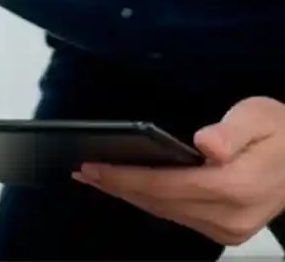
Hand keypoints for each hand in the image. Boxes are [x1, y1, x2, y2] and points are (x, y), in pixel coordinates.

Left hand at [74, 96, 284, 244]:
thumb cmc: (281, 132)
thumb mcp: (260, 117)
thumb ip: (231, 131)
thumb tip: (206, 145)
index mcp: (236, 186)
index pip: (166, 185)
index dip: (125, 176)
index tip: (92, 166)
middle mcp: (230, 215)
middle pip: (160, 202)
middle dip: (118, 186)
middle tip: (83, 171)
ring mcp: (229, 228)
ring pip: (165, 212)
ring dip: (129, 195)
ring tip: (97, 178)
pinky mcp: (227, 230)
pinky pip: (178, 216)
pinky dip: (150, 201)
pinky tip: (130, 188)